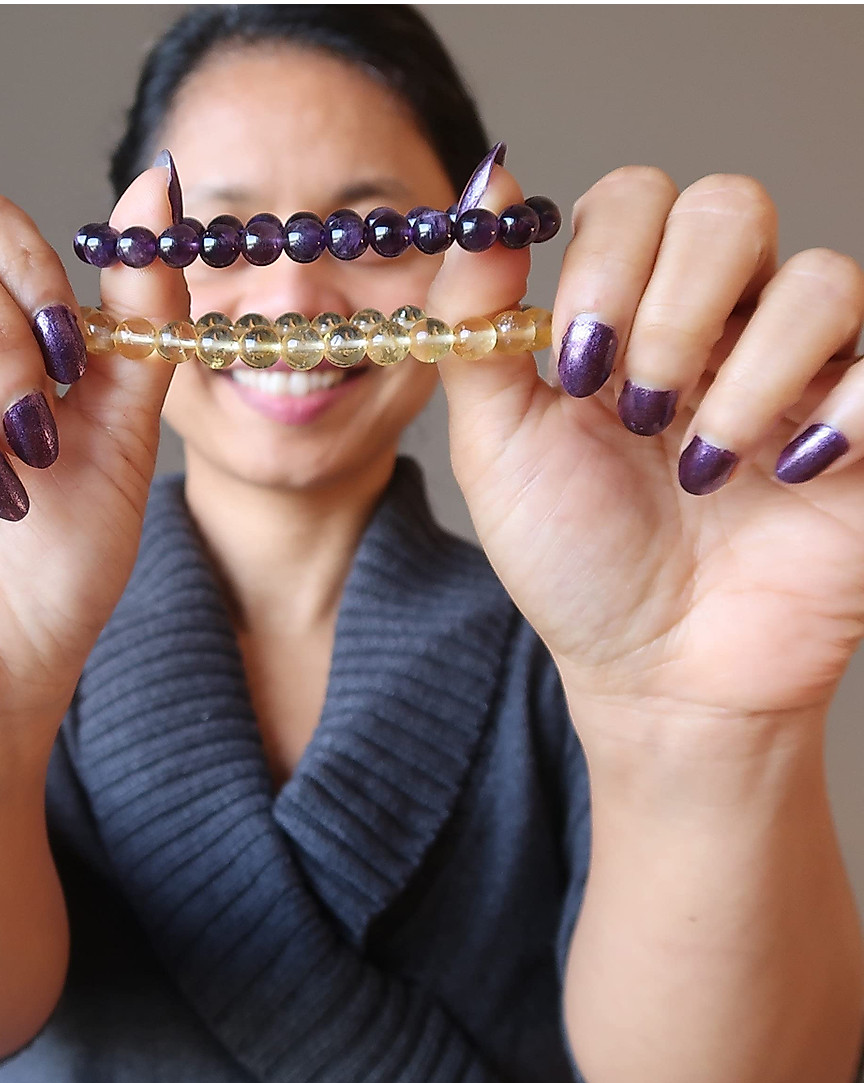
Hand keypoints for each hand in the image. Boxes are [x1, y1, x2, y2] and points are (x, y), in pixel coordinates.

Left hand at [428, 161, 863, 717]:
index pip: (638, 197)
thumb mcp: (497, 443)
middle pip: (731, 206)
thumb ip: (479, 322)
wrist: (651, 669)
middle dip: (674, 308)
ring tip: (702, 467)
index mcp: (628, 314)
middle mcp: (722, 324)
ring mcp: (802, 371)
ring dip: (746, 377)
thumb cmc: (572, 558)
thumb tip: (485, 190)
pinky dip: (840, 413)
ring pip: (822, 278)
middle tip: (638, 408)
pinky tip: (784, 476)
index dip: (609, 260)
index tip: (577, 365)